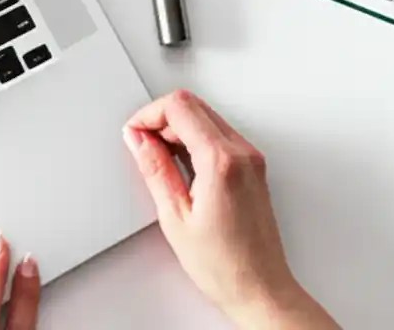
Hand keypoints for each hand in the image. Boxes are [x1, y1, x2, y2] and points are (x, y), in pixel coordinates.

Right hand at [124, 90, 339, 329]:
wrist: (258, 288)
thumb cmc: (224, 265)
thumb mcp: (175, 215)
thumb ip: (154, 168)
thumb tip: (139, 139)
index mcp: (221, 161)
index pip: (180, 107)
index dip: (149, 114)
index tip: (134, 132)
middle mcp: (242, 153)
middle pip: (195, 105)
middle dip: (162, 118)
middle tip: (142, 144)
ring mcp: (251, 158)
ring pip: (207, 116)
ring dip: (178, 128)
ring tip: (160, 160)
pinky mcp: (253, 167)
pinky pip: (219, 135)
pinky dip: (195, 140)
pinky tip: (181, 167)